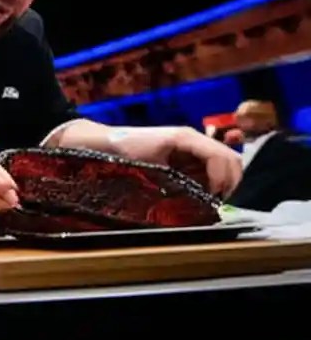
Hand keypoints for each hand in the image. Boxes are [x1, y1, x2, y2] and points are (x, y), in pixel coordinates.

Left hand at [111, 127, 242, 196]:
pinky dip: (214, 180)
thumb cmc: (127, 149)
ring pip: (225, 162)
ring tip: (214, 198)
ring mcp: (193, 147)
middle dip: (230, 180)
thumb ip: (176, 177)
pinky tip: (205, 193)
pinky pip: (211, 167)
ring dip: (225, 181)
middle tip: (219, 201)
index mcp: (188, 138)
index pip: (220, 156)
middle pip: (231, 158)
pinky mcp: (188, 155)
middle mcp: (195, 140)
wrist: (110, 142)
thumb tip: (198, 195)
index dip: (222, 178)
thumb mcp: (151, 163)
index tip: (215, 196)